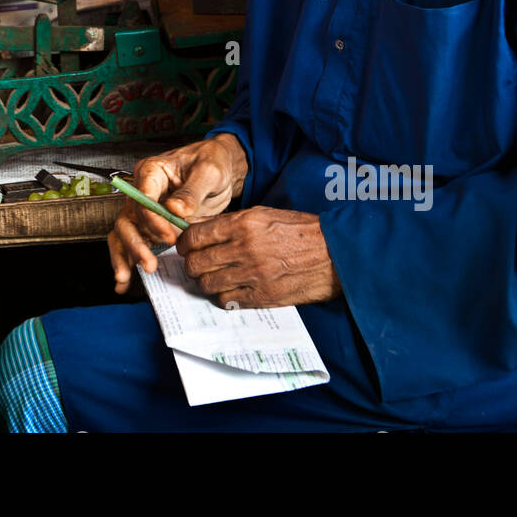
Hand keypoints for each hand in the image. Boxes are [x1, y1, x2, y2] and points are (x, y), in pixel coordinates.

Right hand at [108, 133, 247, 293]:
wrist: (221, 169)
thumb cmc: (212, 162)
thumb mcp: (208, 171)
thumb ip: (191, 191)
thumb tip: (175, 209)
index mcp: (152, 172)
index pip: (143, 197)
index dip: (152, 219)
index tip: (169, 236)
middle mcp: (143, 190)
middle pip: (128, 218)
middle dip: (135, 243)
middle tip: (149, 264)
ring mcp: (145, 209)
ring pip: (125, 233)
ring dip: (127, 255)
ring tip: (127, 277)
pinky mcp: (152, 225)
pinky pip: (135, 242)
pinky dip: (128, 261)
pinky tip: (125, 281)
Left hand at [177, 207, 340, 308]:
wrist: (332, 254)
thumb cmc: (298, 231)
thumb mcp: (262, 215)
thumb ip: (227, 223)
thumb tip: (195, 227)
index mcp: (243, 225)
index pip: (195, 236)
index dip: (183, 243)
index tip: (184, 246)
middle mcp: (244, 249)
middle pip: (196, 262)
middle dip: (190, 264)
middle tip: (195, 263)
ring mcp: (252, 275)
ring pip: (207, 284)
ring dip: (204, 282)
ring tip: (212, 277)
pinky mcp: (261, 297)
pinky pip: (226, 301)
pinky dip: (222, 296)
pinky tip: (229, 288)